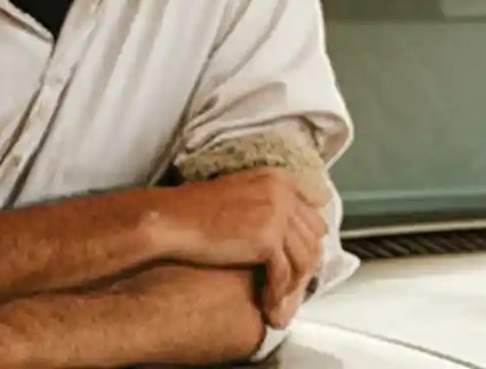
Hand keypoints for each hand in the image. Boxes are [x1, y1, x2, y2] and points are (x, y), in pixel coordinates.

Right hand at [156, 168, 326, 324]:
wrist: (172, 219)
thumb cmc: (195, 211)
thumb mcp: (239, 192)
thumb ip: (268, 202)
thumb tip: (286, 230)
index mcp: (278, 178)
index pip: (312, 214)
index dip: (309, 242)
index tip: (302, 262)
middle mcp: (283, 193)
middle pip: (313, 238)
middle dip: (304, 267)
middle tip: (293, 289)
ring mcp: (278, 214)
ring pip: (304, 259)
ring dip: (294, 287)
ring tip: (280, 303)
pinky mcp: (267, 239)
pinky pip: (284, 274)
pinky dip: (278, 294)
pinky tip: (269, 307)